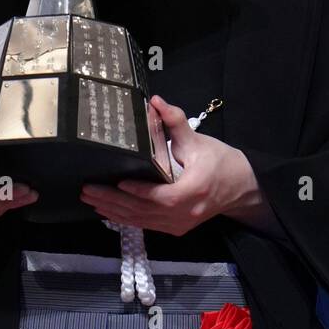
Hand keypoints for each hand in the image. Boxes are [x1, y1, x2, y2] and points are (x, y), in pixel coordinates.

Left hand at [79, 94, 262, 235]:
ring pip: (142, 221)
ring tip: (89, 199)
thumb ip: (176, 121)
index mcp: (193, 191)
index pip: (162, 197)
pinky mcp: (175, 228)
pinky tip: (107, 211)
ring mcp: (179, 224)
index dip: (139, 192)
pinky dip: (125, 218)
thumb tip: (156, 101)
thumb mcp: (199, 141)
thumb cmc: (221, 162)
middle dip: (113, 201)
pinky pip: (146, 224)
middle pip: (144, 211)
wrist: (241, 187)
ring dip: (114, 210)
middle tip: (87, 189)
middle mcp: (185, 213)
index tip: (117, 182)